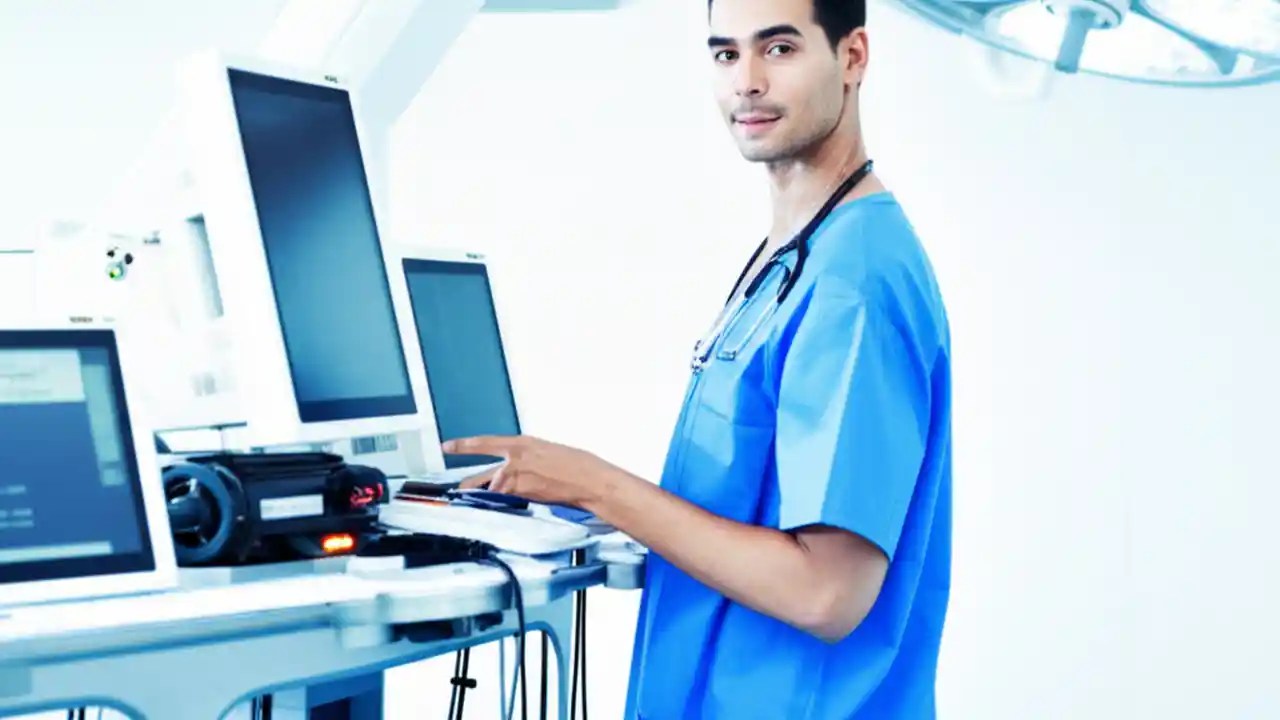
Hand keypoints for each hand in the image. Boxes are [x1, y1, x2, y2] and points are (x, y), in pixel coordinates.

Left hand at [441, 435, 618, 508]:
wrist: (588, 479)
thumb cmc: (575, 465)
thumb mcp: (546, 452)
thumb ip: (526, 460)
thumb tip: (513, 471)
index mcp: (521, 444)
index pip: (484, 444)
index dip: (463, 445)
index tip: (447, 446)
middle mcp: (515, 460)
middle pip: (482, 476)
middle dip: (470, 486)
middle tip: (460, 491)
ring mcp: (518, 479)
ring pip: (493, 492)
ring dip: (490, 499)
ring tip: (488, 505)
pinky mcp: (523, 495)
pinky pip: (506, 501)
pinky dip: (505, 505)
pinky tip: (508, 507)